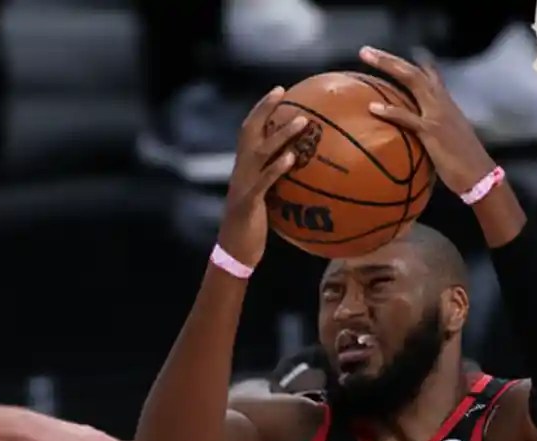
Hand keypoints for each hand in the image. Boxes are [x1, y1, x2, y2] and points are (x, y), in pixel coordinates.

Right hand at [217, 86, 309, 267]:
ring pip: (260, 152)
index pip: (249, 131)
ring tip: (302, 122)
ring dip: (281, 135)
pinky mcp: (248, 202)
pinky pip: (264, 181)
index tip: (279, 91)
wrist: (234, 253)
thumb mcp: (265, 200)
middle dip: (265, 109)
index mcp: (244, 168)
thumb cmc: (253, 228)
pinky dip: (277, 168)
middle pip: (250, 131)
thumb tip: (301, 170)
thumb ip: (277, 182)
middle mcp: (241, 171)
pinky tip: (293, 158)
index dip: (261, 109)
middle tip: (283, 92)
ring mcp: (243, 185)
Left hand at [359, 46, 497, 196]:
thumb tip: (423, 134)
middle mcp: (442, 103)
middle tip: (365, 51)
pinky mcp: (432, 132)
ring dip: (388, 66)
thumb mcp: (450, 138)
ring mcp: (437, 115)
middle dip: (389, 59)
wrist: (480, 176)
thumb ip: (435, 129)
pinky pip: (408, 118)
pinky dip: (390, 111)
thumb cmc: (464, 163)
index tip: (398, 54)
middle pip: (413, 72)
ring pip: (412, 81)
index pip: (431, 76)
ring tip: (366, 57)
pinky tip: (373, 108)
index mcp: (446, 105)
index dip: (416, 62)